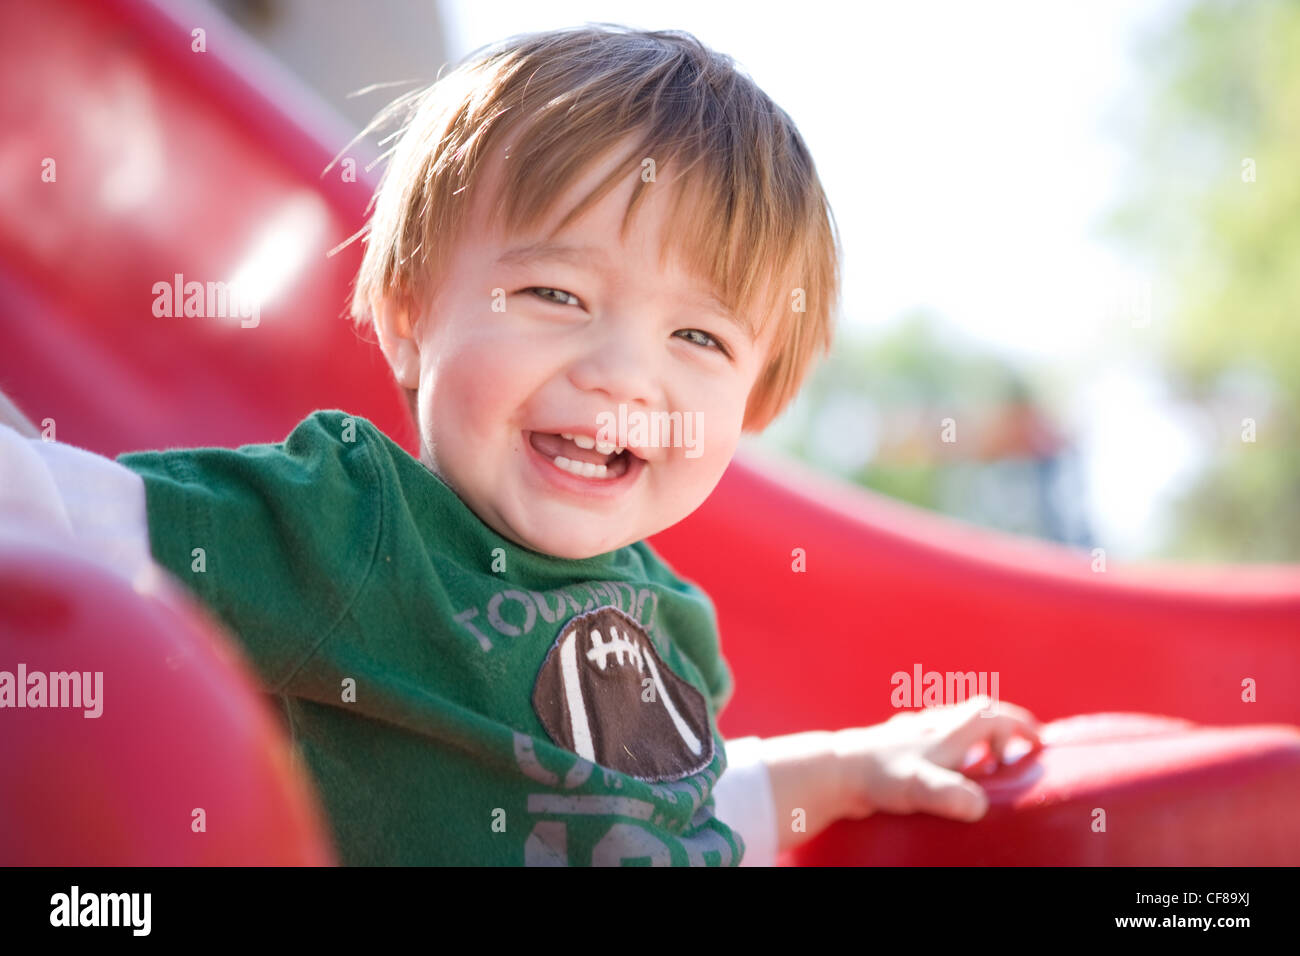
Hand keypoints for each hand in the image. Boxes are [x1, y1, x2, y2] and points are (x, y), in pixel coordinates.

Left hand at [832, 695, 1042, 822]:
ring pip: (952, 725)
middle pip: (976, 714)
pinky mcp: (896, 746)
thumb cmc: (878, 776)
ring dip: (973, 741)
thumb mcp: (919, 787)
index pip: (994, 715)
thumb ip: (950, 794)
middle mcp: (932, 725)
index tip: (1039, 743)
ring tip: (981, 769)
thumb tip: (977, 805)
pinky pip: (931, 739)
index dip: (1020, 726)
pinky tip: (938, 768)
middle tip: (1012, 759)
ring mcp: (912, 733)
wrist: (834, 771)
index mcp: (947, 730)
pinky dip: (946, 750)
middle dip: (1001, 732)